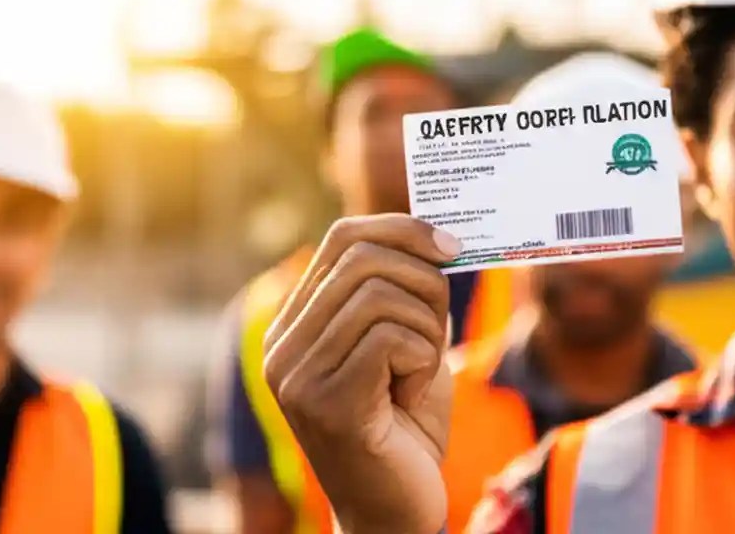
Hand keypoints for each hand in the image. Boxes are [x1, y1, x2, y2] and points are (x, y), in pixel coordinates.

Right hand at [263, 214, 461, 533]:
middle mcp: (283, 346)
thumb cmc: (404, 428)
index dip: (400, 229)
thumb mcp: (405, 346)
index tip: (450, 244)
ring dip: (426, 331)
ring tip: (420, 372)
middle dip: (424, 282)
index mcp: (295, 325)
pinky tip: (409, 397)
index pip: (342, 239)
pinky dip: (422, 362)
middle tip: (441, 327)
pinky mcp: (327, 404)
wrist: (394, 513)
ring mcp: (298, 377)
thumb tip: (435, 233)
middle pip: (364, 259)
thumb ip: (404, 294)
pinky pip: (391, 341)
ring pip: (383, 298)